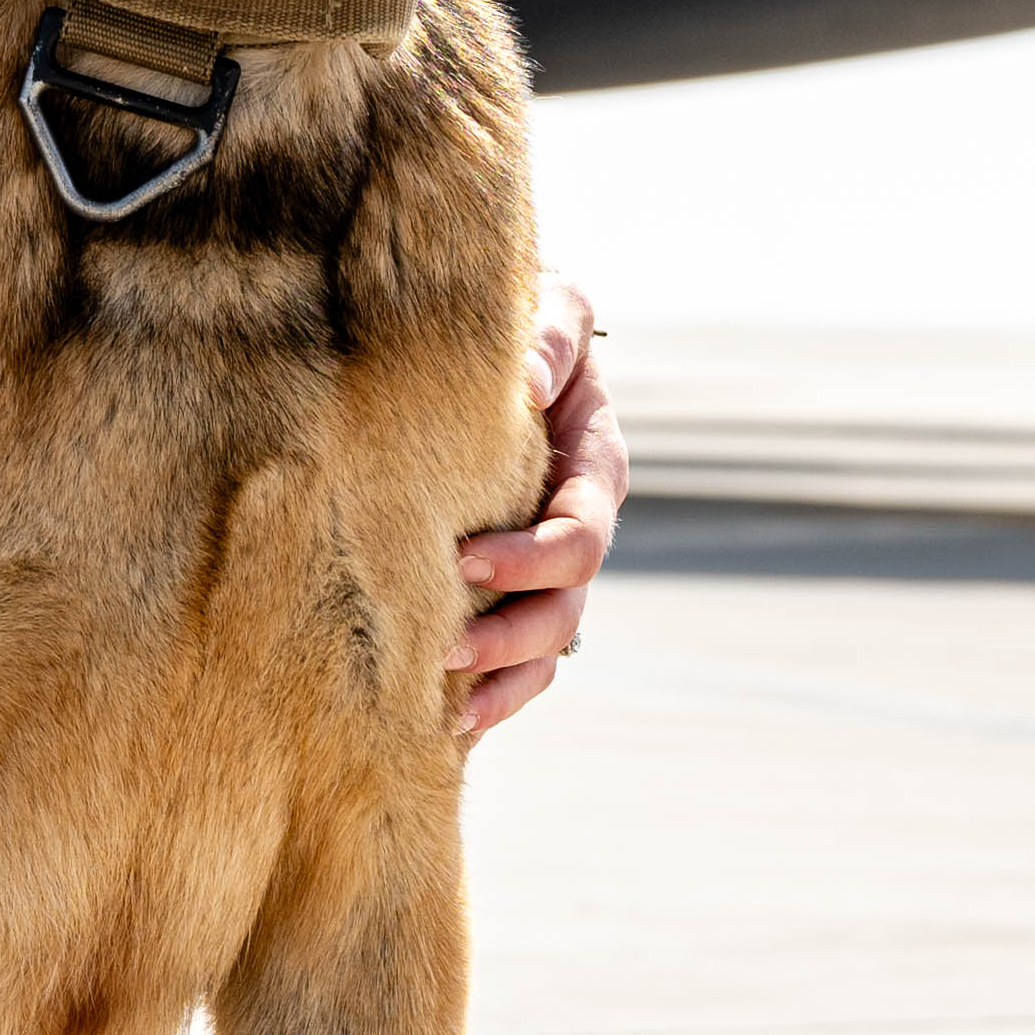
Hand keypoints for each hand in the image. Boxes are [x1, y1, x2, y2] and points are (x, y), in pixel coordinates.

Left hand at [450, 271, 627, 739]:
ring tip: (445, 711)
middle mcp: (576, 528)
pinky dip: (488, 697)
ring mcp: (546, 568)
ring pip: (546, 650)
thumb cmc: (524, 317)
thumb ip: (551, 336)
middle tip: (441, 646)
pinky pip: (515, 660)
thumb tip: (528, 383)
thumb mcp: (551, 306)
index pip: (580, 535)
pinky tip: (443, 729)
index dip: (531, 559)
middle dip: (510, 636)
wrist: (496, 340)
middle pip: (566, 609)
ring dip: (502, 683)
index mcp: (593, 468)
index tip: (463, 558)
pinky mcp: (510, 586)